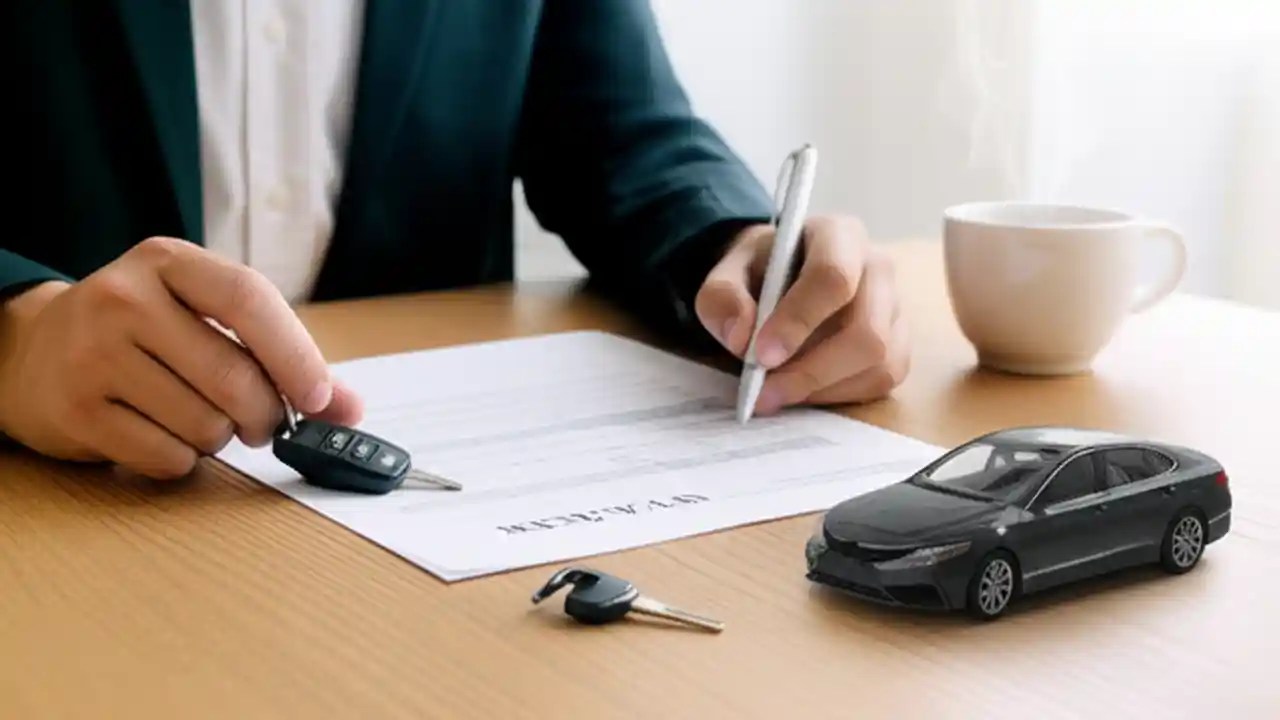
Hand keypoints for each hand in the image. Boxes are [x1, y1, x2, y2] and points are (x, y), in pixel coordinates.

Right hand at [0, 237, 361, 478]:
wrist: (32, 352)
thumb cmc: (142, 335)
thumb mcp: (202, 318)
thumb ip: (279, 356)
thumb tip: (350, 409)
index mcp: (168, 262)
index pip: (249, 298)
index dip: (297, 354)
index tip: (322, 397)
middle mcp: (124, 299)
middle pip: (234, 376)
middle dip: (266, 415)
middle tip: (264, 424)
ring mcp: (92, 354)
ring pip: (205, 424)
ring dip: (222, 438)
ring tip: (200, 419)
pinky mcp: (75, 410)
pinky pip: (167, 456)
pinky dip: (182, 459)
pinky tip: (162, 435)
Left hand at [693, 216, 908, 413]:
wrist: (780, 278)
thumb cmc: (760, 272)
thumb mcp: (727, 273)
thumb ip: (722, 297)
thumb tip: (741, 337)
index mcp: (839, 235)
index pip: (833, 278)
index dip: (798, 321)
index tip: (761, 355)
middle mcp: (878, 268)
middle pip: (867, 330)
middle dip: (814, 370)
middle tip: (766, 392)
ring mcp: (895, 308)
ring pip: (879, 361)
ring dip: (823, 388)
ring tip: (778, 392)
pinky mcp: (898, 344)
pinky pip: (881, 381)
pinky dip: (838, 395)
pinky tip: (804, 390)